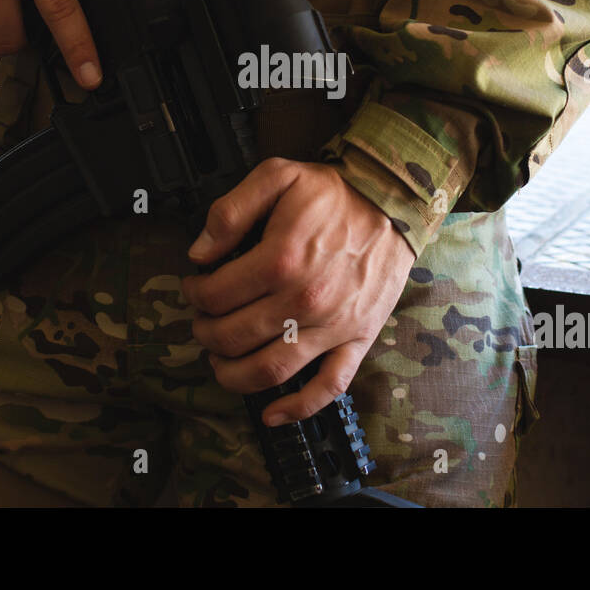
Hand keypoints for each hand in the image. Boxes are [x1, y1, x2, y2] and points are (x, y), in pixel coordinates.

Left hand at [181, 158, 415, 425]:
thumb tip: (200, 253)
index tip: (195, 287)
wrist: (394, 204)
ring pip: (269, 371)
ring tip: (220, 360)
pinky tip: (271, 413)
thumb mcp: (278, 176)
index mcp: (280, 259)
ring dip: (232, 374)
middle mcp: (303, 300)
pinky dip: (297, 408)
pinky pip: (328, 387)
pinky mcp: (357, 340)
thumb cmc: (334, 192)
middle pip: (233, 337)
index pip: (215, 295)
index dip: (195, 294)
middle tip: (203, 321)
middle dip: (206, 332)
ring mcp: (332, 326)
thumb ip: (231, 210)